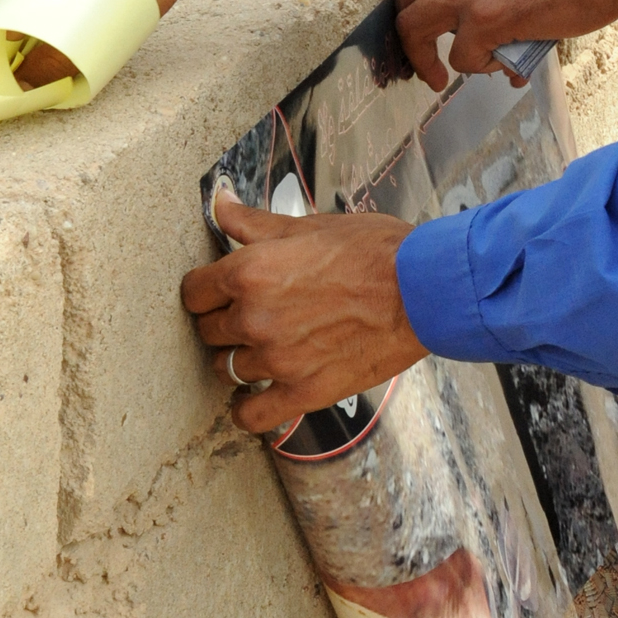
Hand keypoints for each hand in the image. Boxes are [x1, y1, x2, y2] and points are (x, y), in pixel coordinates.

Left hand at [182, 192, 426, 435]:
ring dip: (240, 359)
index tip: (219, 292)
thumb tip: (219, 202)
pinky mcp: (304, 391)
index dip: (205, 291)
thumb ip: (254, 223)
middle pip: (208, 331)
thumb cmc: (373, 251)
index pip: (193, 292)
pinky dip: (248, 410)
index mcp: (249, 273)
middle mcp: (254, 318)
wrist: (424, 290)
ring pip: (227, 370)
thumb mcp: (310, 226)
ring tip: (264, 348)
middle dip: (224, 322)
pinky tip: (256, 397)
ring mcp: (277, 359)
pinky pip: (253, 415)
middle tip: (250, 316)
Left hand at [394, 0, 617, 89]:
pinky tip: (502, 64)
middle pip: (404, 4)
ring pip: (415, 31)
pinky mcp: (486, 19)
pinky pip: (461, 57)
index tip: (420, 28)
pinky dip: (479, 67)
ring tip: (442, 76)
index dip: (412, 6)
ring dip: (428, 59)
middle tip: (424, 61)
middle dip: (410, 40)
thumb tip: (480, 31)